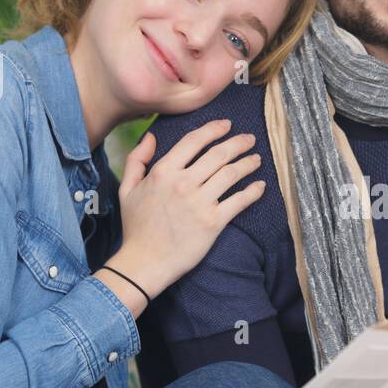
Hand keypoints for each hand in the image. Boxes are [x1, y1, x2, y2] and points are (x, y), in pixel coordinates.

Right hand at [108, 121, 264, 294]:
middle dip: (238, 143)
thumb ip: (137, 159)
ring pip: (231, 174)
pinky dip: (253, 191)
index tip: (226, 125)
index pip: (194, 141)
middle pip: (218, 154)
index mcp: (163, 172)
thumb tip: (150, 136)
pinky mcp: (213, 222)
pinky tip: (260, 186)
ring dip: (248, 163)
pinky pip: (239, 201)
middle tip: (250, 139)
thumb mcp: (127, 189)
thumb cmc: (136, 227)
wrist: (144, 262)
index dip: (213, 129)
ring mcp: (200, 203)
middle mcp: (183, 183)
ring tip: (257, 159)